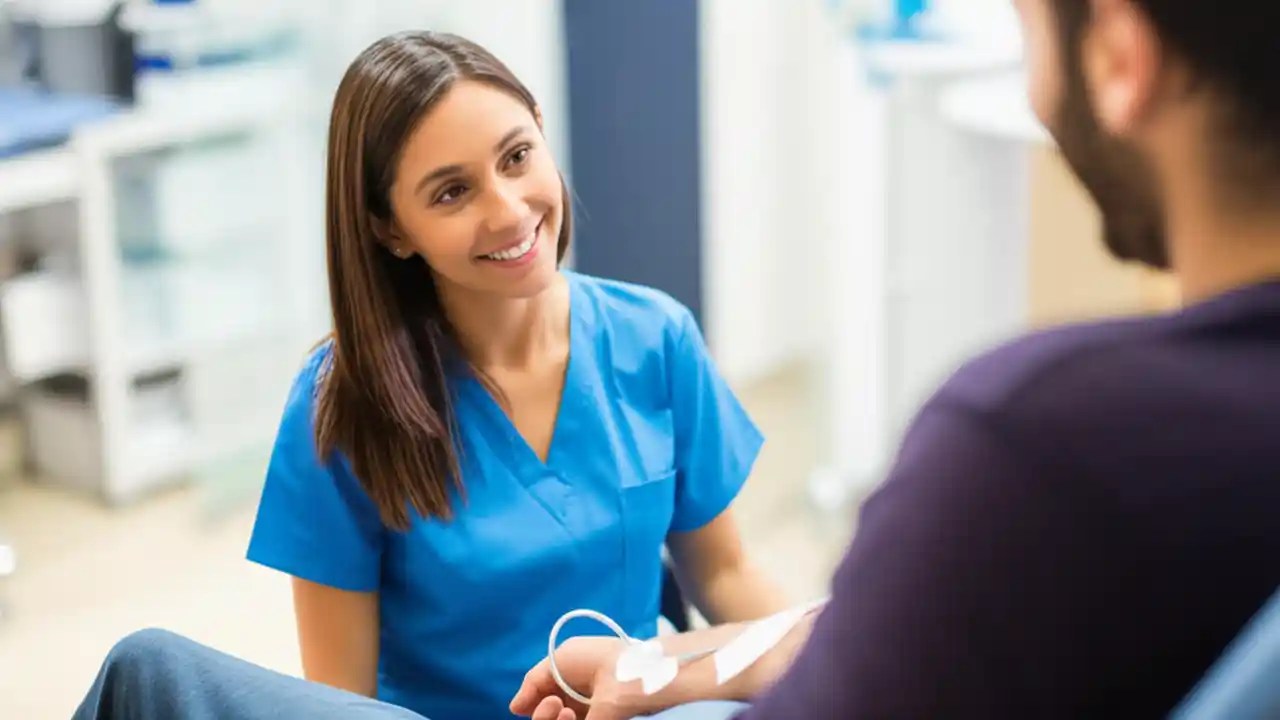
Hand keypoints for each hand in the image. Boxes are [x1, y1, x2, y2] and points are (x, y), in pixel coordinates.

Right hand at [510, 636, 645, 719]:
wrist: (639, 674)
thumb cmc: (602, 659)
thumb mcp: (562, 660)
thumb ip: (535, 682)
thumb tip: (514, 708)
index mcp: (568, 678)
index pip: (538, 697)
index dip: (530, 702)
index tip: (526, 705)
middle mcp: (576, 699)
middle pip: (544, 714)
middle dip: (542, 714)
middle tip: (555, 705)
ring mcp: (587, 714)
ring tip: (567, 712)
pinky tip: (570, 716)